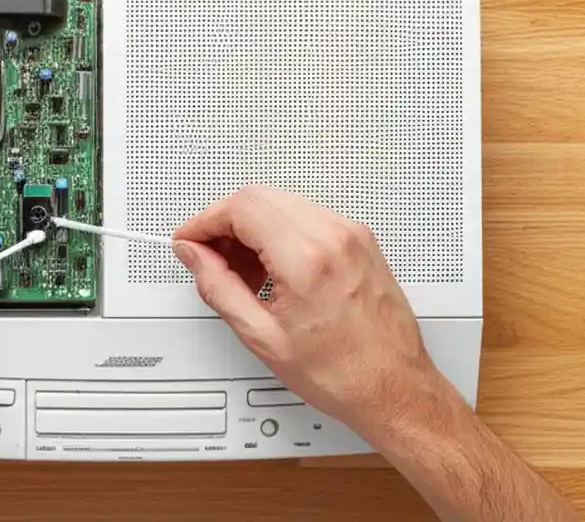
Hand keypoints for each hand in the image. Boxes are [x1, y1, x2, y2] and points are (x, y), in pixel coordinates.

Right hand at [172, 186, 443, 437]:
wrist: (393, 387)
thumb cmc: (342, 373)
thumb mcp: (262, 337)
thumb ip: (218, 287)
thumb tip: (195, 255)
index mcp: (307, 259)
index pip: (241, 207)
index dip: (204, 220)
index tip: (190, 240)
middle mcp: (334, 236)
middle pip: (260, 197)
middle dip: (225, 221)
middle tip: (210, 255)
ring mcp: (352, 234)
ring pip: (282, 203)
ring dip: (253, 227)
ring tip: (243, 271)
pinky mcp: (361, 240)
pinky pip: (307, 216)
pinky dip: (280, 233)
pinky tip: (272, 269)